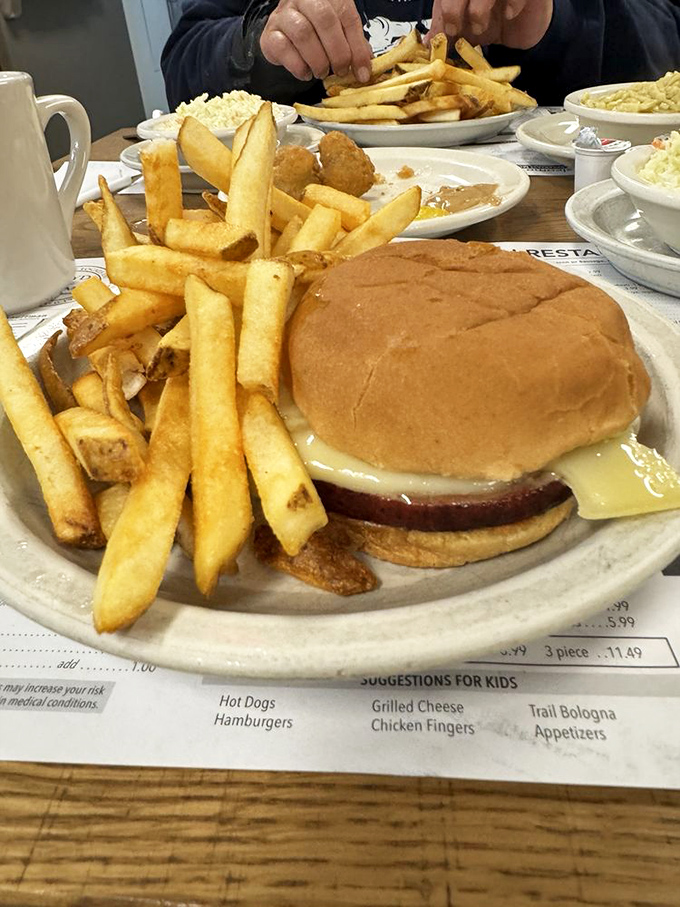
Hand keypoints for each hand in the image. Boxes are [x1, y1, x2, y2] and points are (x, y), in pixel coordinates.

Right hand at [260, 0, 372, 82]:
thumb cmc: (315, 30)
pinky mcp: (270, 34)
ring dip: (317, 60)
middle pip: (324, 20)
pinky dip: (298, 66)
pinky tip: (305, 71)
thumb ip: (354, 46)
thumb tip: (365, 70)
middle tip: (341, 70)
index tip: (362, 71)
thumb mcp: (339, 32)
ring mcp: (284, 14)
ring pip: (303, 33)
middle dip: (337, 52)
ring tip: (322, 71)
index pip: (347, 16)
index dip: (357, 47)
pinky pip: (283, 48)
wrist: (286, 31)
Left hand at [426, 0, 552, 49]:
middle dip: (453, 8)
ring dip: (479, 8)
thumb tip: (427, 43)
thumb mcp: (464, 27)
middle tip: (456, 28)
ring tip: (480, 27)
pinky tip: (508, 14)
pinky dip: (512, 2)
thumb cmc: (491, 22)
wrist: (521, 27)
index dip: (443, 9)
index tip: (445, 31)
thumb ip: (445, 30)